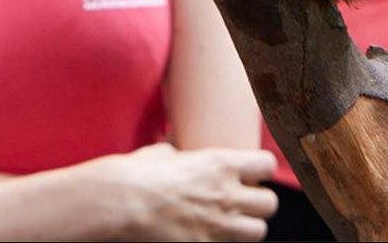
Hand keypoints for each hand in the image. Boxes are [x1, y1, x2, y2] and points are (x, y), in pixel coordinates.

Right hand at [84, 145, 278, 241]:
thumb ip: (179, 156)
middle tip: (239, 204)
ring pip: (258, 232)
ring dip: (246, 229)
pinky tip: (208, 237)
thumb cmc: (134, 176)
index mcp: (219, 164)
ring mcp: (218, 226)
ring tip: (227, 226)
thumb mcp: (161, 154)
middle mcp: (227, 195)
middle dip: (257, 205)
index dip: (259, 171)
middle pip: (269, 204)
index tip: (248, 175)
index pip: (267, 165)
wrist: (117, 205)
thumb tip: (175, 153)